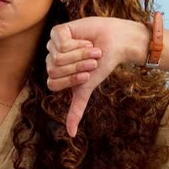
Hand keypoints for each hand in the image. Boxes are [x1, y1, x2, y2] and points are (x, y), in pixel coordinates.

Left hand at [45, 17, 149, 136]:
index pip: (52, 83)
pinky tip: (85, 39)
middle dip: (78, 66)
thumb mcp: (87, 88)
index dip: (71, 79)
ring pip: (58, 56)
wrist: (116, 44)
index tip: (88, 75)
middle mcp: (52, 60)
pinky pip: (61, 42)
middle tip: (92, 60)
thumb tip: (71, 135)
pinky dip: (78, 43)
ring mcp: (53, 45)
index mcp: (56, 75)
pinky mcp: (58, 32)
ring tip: (92, 49)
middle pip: (54, 69)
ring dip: (80, 54)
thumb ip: (76, 109)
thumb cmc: (102, 64)